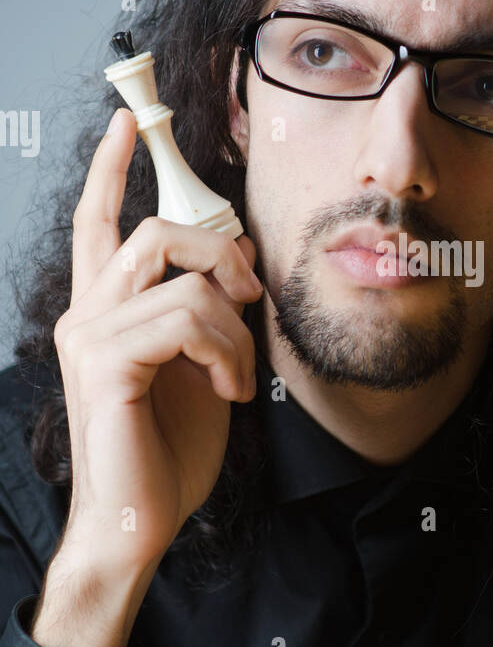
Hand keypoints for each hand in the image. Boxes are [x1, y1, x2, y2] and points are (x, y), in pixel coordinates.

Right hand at [51, 107, 262, 583]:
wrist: (142, 523)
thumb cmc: (168, 452)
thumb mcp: (202, 366)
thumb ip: (207, 312)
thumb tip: (238, 261)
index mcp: (107, 311)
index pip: (102, 223)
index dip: (115, 169)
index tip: (132, 123)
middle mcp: (88, 313)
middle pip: (157, 229)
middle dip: (222, 250)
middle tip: (252, 300)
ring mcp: (90, 335)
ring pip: (181, 273)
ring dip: (234, 323)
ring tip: (239, 373)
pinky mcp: (106, 362)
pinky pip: (185, 317)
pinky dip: (226, 350)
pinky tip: (229, 390)